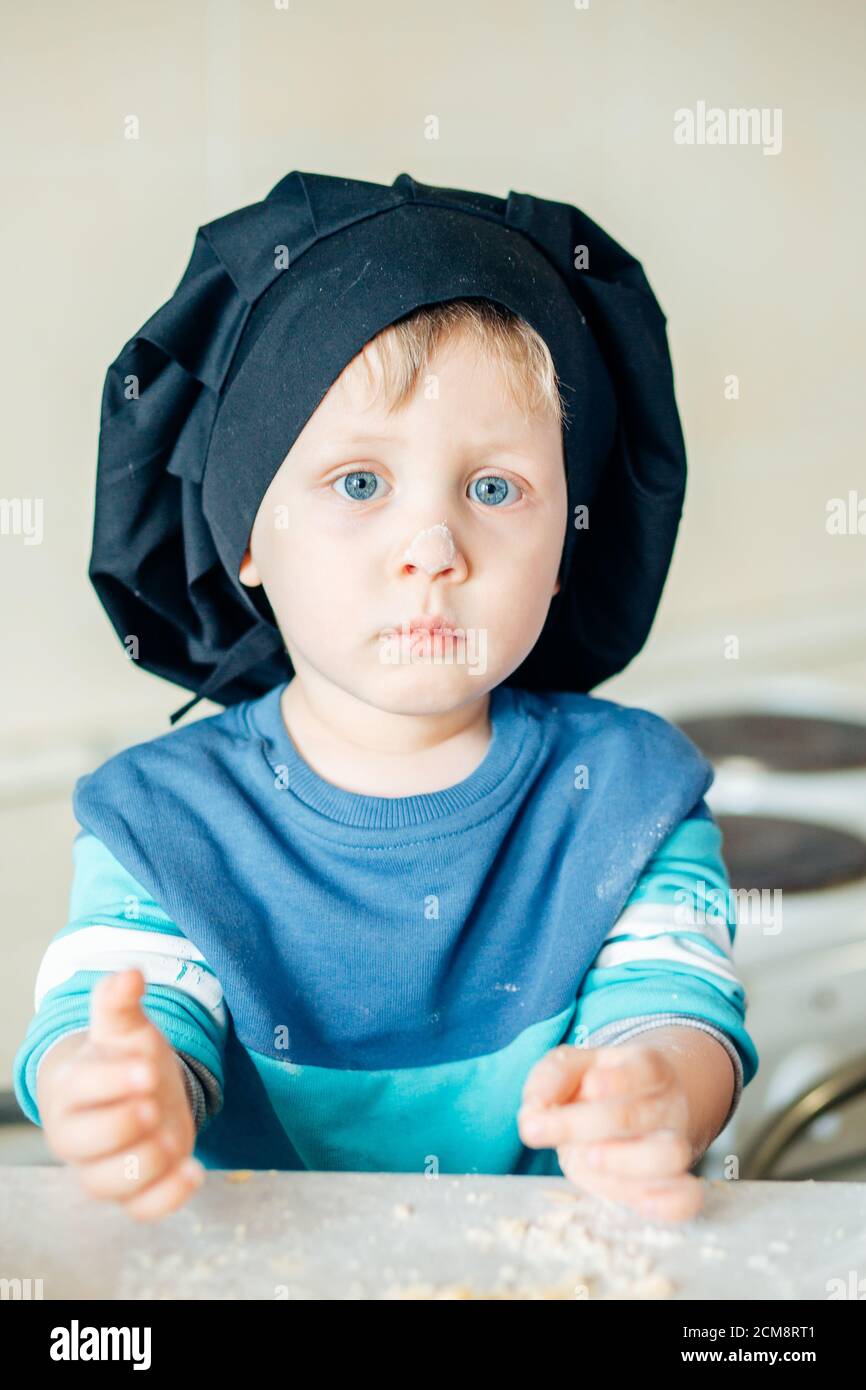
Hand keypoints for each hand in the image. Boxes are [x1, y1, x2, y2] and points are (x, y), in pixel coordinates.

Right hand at [37, 968, 205, 1220]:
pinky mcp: (132, 1192)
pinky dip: (167, 1198)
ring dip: (143, 1164)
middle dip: (121, 1126)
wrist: (134, 1091)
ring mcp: (102, 1168)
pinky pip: (140, 1209)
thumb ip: (121, 1001)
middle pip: (85, 1143)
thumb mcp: (124, 1027)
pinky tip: (195, 1170)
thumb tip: (130, 973)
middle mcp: (77, 1135)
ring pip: (107, 1183)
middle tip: (154, 1105)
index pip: (79, 1090)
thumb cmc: (124, 1056)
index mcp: (70, 1088)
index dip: (111, 1082)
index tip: (147, 1068)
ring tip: (174, 1137)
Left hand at [517, 1042, 703, 1221]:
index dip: (619, 1079)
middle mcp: (666, 1105)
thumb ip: (551, 1078)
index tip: (589, 1085)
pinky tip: (640, 1204)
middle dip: (585, 1124)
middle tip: (543, 1128)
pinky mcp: (673, 1183)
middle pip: (637, 1115)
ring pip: (669, 1155)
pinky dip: (667, 1204)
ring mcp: (673, 1144)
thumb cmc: (596, 1087)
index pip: (643, 1069)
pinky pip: (685, 1197)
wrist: (632, 1109)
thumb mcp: (571, 1067)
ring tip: (588, 1158)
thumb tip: (534, 1108)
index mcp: (645, 1067)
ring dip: (624, 1161)